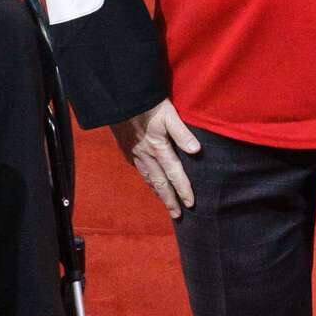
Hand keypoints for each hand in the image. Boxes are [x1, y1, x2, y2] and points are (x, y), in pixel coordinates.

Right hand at [112, 98, 200, 218]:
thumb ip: (182, 133)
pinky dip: (147, 179)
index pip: (174, 174)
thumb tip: (196, 150)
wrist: (119, 100)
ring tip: (165, 203)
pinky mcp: (127, 149)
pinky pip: (139, 170)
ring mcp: (135, 154)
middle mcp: (146, 156)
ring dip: (158, 192)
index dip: (183, 190)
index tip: (190, 204)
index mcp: (158, 149)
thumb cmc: (148, 105)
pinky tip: (149, 181)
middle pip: (160, 183)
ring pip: (148, 178)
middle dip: (169, 200)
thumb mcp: (169, 115)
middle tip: (177, 215)